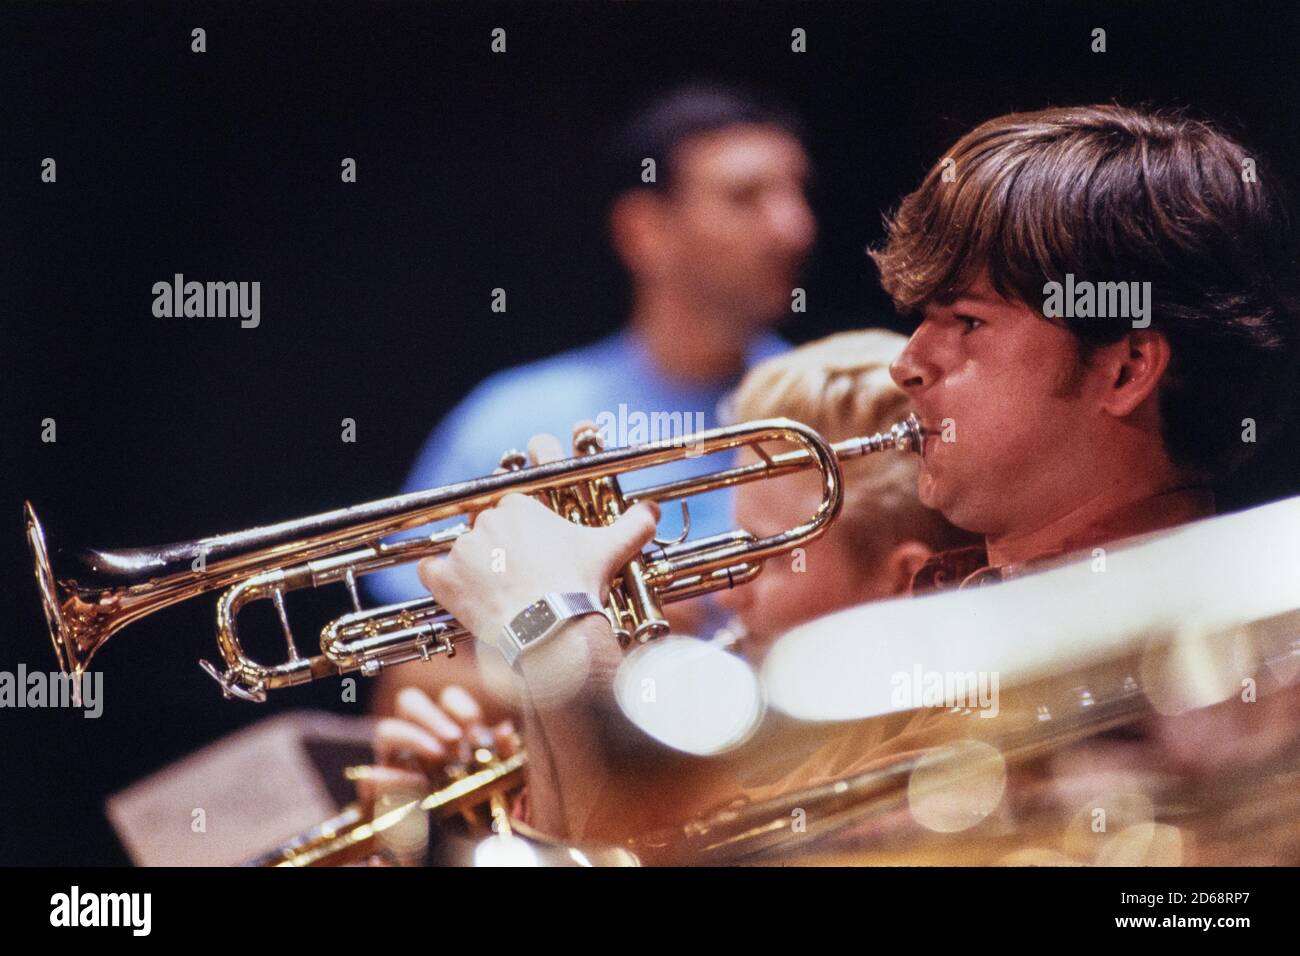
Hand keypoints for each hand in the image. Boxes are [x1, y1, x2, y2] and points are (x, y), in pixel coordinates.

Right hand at [355, 685, 516, 805]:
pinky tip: (416, 788)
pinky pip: (370, 779)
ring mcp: (396, 765)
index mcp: (450, 732)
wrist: (472, 850)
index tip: (474, 724)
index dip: (458, 704)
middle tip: (452, 739)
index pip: (447, 699)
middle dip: (429, 715)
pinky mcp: (379, 797)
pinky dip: (387, 778)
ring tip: (435, 758)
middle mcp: (419, 742)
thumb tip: (504, 729)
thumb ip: (507, 756)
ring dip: (409, 736)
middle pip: (408, 702)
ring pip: (386, 731)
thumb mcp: (506, 784)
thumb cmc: (489, 813)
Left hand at [417, 430, 659, 645]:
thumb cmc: (578, 586)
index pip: (512, 505)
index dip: (521, 527)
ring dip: (473, 565)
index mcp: (521, 505)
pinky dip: (440, 579)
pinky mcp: (445, 578)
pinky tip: (458, 592)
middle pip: (486, 527)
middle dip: (498, 547)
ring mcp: (463, 548)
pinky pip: (430, 570)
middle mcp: (487, 519)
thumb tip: (654, 510)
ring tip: (494, 590)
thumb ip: (634, 523)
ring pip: (461, 548)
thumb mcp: (611, 549)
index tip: (528, 545)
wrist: (549, 629)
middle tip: (515, 573)